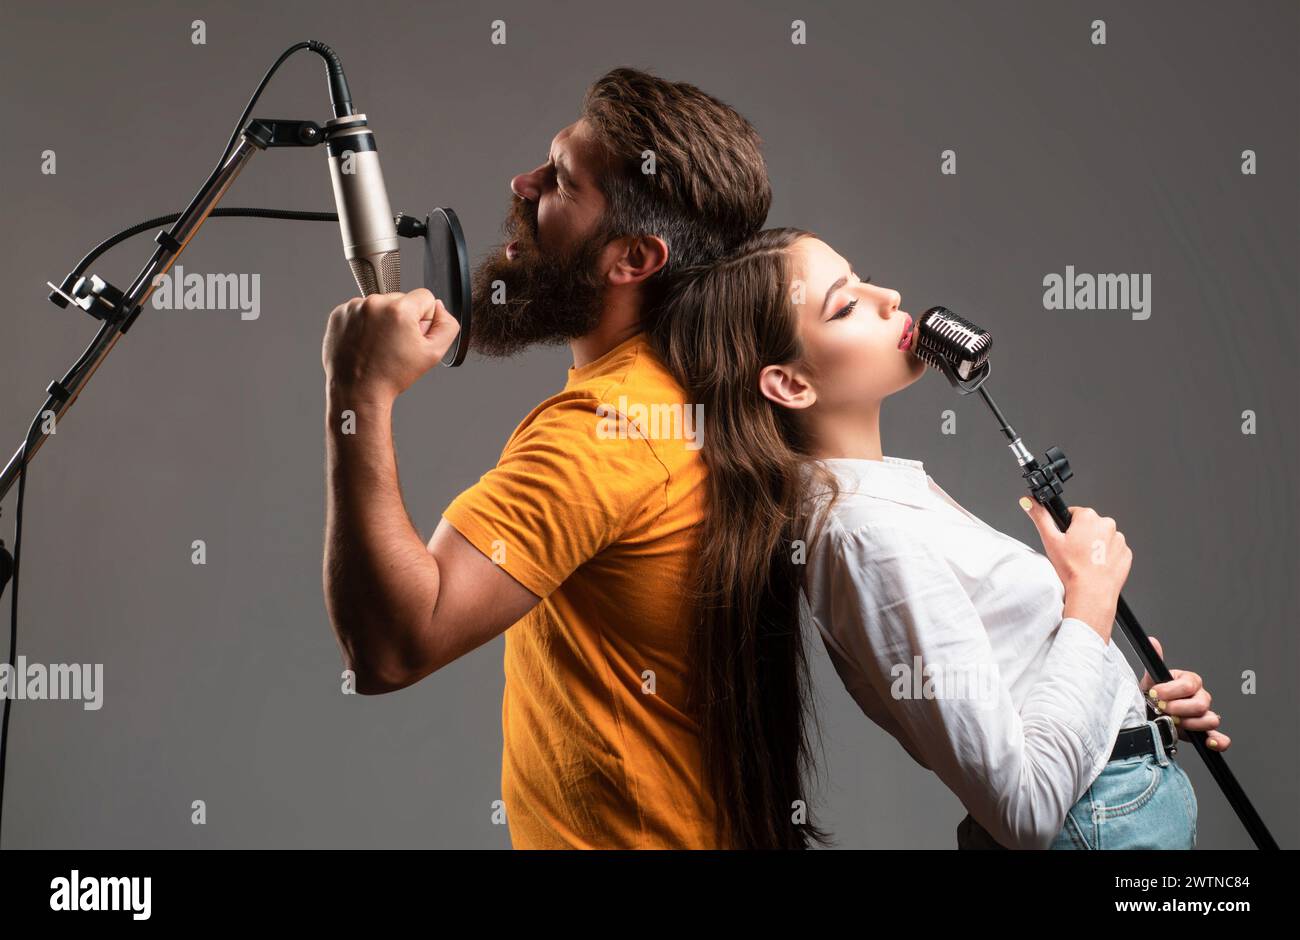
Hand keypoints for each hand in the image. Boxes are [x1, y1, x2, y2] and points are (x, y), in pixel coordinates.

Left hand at [322, 288, 459, 402]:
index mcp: (400, 310)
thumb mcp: (434, 354)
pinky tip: (365, 343)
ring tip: (378, 346)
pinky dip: (364, 324)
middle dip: (402, 318)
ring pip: (380, 305)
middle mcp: (375, 303)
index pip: (425, 297)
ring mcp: (354, 307)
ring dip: (382, 321)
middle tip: (395, 345)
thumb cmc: (393, 376)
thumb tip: (439, 308)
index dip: (424, 319)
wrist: (358, 391)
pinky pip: (360, 311)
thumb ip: (447, 325)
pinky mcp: (339, 314)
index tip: (413, 336)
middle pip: (401, 299)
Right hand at [1022, 499, 1132, 637]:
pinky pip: (1114, 551)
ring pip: (1102, 538)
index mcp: (1088, 517)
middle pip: (1089, 525)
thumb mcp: (1050, 540)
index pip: (1074, 513)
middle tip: (1073, 552)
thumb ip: (1039, 517)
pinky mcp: (1125, 553)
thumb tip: (1029, 502)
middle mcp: (1107, 524)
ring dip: (1094, 546)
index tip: (1065, 540)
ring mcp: (1118, 539)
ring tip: (1085, 561)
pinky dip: (1105, 556)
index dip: (1066, 527)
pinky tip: (1096, 566)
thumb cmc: (1073, 569)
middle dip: (1081, 536)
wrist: (1092, 592)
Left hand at [1141, 636, 1229, 749]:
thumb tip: (1152, 642)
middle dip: (1178, 709)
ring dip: (1190, 724)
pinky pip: (1220, 737)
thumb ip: (1155, 662)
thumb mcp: (1151, 680)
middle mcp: (1201, 697)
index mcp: (1190, 682)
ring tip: (1173, 723)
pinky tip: (1209, 742)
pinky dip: (1217, 741)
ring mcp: (1204, 715)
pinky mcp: (1204, 732)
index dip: (1171, 691)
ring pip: (1210, 719)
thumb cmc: (1153, 697)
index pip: (1188, 684)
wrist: (1150, 715)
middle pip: (1201, 704)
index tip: (1154, 694)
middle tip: (1162, 709)